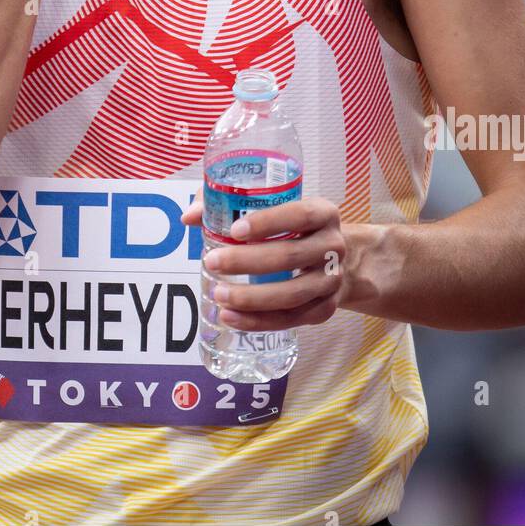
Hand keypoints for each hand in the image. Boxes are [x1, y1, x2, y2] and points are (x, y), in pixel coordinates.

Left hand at [182, 192, 346, 329]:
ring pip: (292, 294)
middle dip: (247, 262)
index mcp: (324, 213)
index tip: (234, 231)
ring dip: (251, 298)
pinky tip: (232, 317)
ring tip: (219, 294)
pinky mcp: (325, 309)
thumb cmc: (292, 229)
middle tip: (213, 262)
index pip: (299, 215)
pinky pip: (290, 319)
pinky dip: (259, 321)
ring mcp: (332, 281)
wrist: (335, 262)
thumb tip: (189, 216)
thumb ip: (230, 204)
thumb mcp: (274, 208)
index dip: (268, 222)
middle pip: (290, 257)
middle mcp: (334, 246)